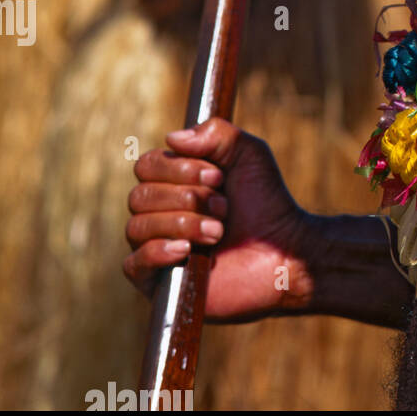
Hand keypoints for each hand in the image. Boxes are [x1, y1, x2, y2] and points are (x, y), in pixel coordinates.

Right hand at [124, 118, 313, 322]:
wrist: (282, 250)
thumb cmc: (266, 201)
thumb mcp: (248, 154)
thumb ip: (216, 133)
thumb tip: (171, 138)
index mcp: (171, 182)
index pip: (147, 165)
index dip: (178, 168)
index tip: (217, 176)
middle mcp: (158, 213)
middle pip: (140, 196)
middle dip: (187, 198)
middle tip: (224, 207)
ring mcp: (156, 247)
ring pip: (138, 227)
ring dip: (183, 224)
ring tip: (218, 231)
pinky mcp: (158, 282)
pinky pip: (134, 263)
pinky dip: (158, 251)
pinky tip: (186, 250)